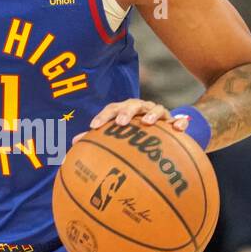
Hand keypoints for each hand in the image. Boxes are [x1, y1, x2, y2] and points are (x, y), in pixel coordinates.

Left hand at [74, 98, 188, 144]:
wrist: (161, 131)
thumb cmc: (134, 133)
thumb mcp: (118, 135)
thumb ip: (97, 139)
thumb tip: (71, 147)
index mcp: (124, 111)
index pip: (112, 108)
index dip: (103, 116)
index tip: (94, 127)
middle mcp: (141, 109)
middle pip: (133, 104)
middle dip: (126, 111)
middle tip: (120, 122)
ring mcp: (158, 113)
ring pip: (156, 108)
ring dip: (152, 114)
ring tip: (148, 123)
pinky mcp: (174, 120)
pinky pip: (178, 120)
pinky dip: (179, 122)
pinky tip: (179, 128)